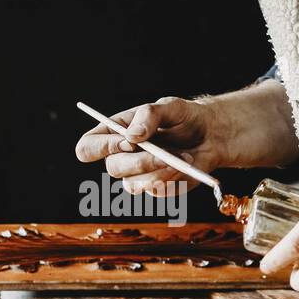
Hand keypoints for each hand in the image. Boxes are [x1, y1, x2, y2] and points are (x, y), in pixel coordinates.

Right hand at [74, 97, 221, 194]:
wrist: (210, 135)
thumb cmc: (184, 117)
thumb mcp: (170, 106)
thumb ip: (149, 115)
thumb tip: (131, 136)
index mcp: (113, 133)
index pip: (87, 147)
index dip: (102, 148)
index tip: (128, 142)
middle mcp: (120, 157)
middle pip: (113, 169)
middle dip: (141, 162)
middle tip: (166, 156)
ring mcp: (136, 176)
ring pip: (135, 185)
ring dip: (162, 172)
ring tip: (185, 156)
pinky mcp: (156, 189)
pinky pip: (158, 192)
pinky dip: (175, 179)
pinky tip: (187, 164)